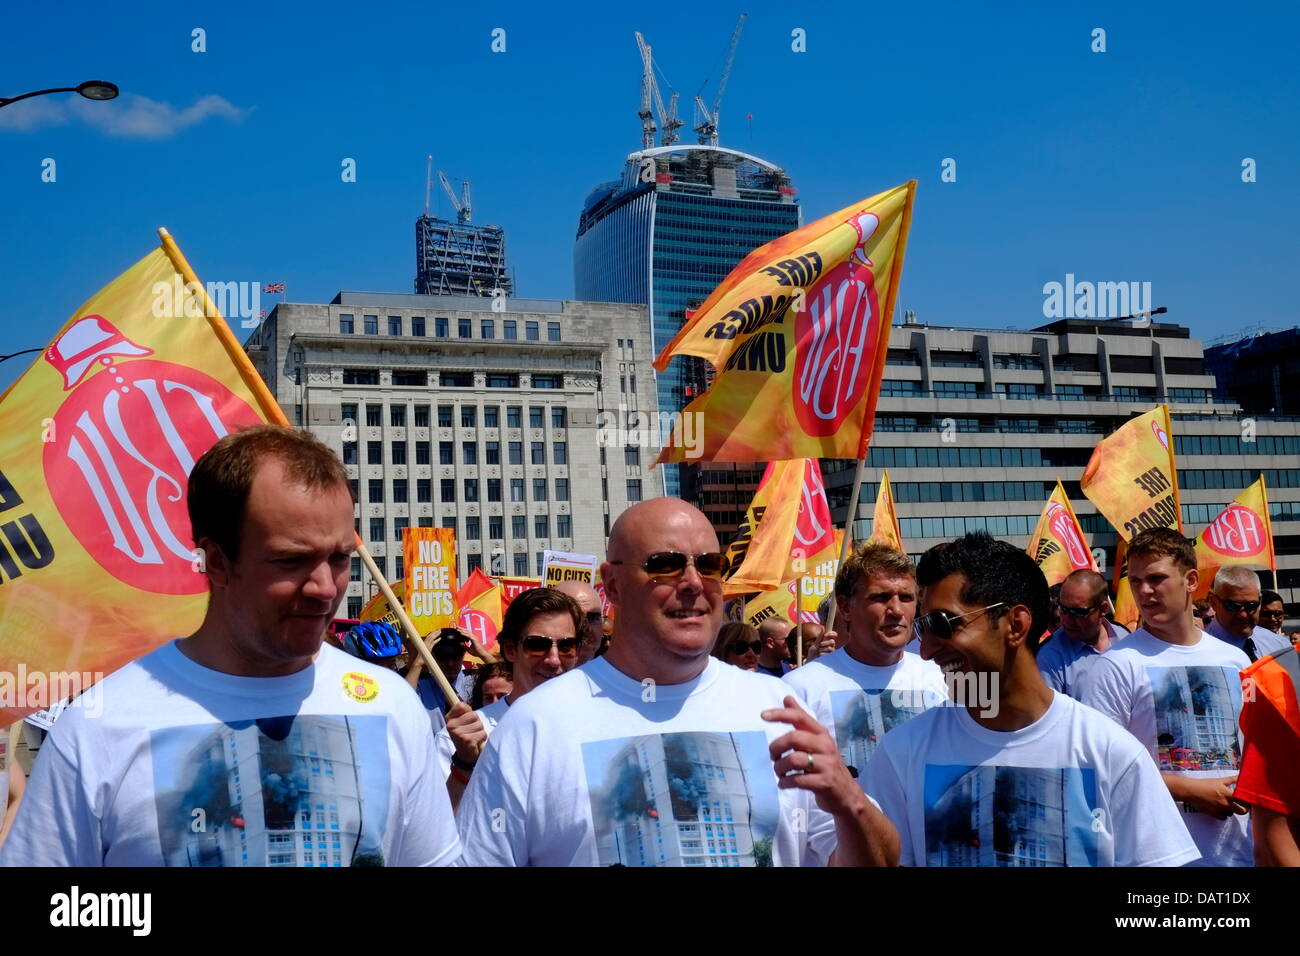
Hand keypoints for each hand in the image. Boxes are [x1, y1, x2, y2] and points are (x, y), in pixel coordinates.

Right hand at [446, 701, 486, 763]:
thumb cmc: (466, 735)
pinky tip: (475, 742)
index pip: (462, 705)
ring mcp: (458, 733)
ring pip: (479, 724)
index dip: (469, 712)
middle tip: (471, 731)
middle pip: (473, 715)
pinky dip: (482, 738)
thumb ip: (463, 711)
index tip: (466, 721)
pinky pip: (482, 733)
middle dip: (476, 723)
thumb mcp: (461, 722)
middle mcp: (451, 725)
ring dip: (480, 731)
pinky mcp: (466, 740)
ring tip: (473, 737)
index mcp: (448, 718)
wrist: (465, 756)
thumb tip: (459, 697)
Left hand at [762, 696, 861, 816]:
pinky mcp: (824, 783)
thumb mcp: (816, 741)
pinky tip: (783, 783)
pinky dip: (785, 782)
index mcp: (821, 733)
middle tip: (772, 756)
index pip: (800, 717)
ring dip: (779, 768)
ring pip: (793, 760)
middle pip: (794, 738)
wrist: (846, 794)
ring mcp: (826, 764)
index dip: (780, 714)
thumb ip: (801, 722)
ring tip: (779, 773)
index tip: (763, 715)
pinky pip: (797, 780)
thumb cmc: (826, 765)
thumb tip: (787, 698)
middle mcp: (825, 746)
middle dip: (776, 747)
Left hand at [805, 631, 837, 660]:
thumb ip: (820, 637)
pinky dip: (821, 654)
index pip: (834, 635)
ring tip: (818, 651)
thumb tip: (823, 627)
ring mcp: (831, 652)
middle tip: (819, 645)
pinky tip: (818, 655)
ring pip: (830, 648)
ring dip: (822, 649)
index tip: (825, 635)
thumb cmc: (814, 650)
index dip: (832, 633)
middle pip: (832, 641)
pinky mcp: (830, 658)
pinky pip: (827, 654)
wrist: (811, 660)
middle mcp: (832, 646)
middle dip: (825, 642)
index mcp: (828, 640)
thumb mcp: (815, 643)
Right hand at [1178, 775, 1248, 819]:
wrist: (1191, 790)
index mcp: (1228, 794)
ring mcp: (1220, 810)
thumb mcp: (1219, 780)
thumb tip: (1241, 776)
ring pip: (1232, 814)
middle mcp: (1226, 804)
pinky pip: (1224, 817)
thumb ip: (1232, 779)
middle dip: (1243, 808)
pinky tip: (1220, 808)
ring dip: (1231, 810)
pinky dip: (1223, 814)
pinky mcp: (1214, 814)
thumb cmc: (1205, 784)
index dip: (1248, 802)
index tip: (1246, 800)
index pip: (1245, 802)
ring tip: (1226, 804)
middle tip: (1240, 804)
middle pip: (1242, 811)